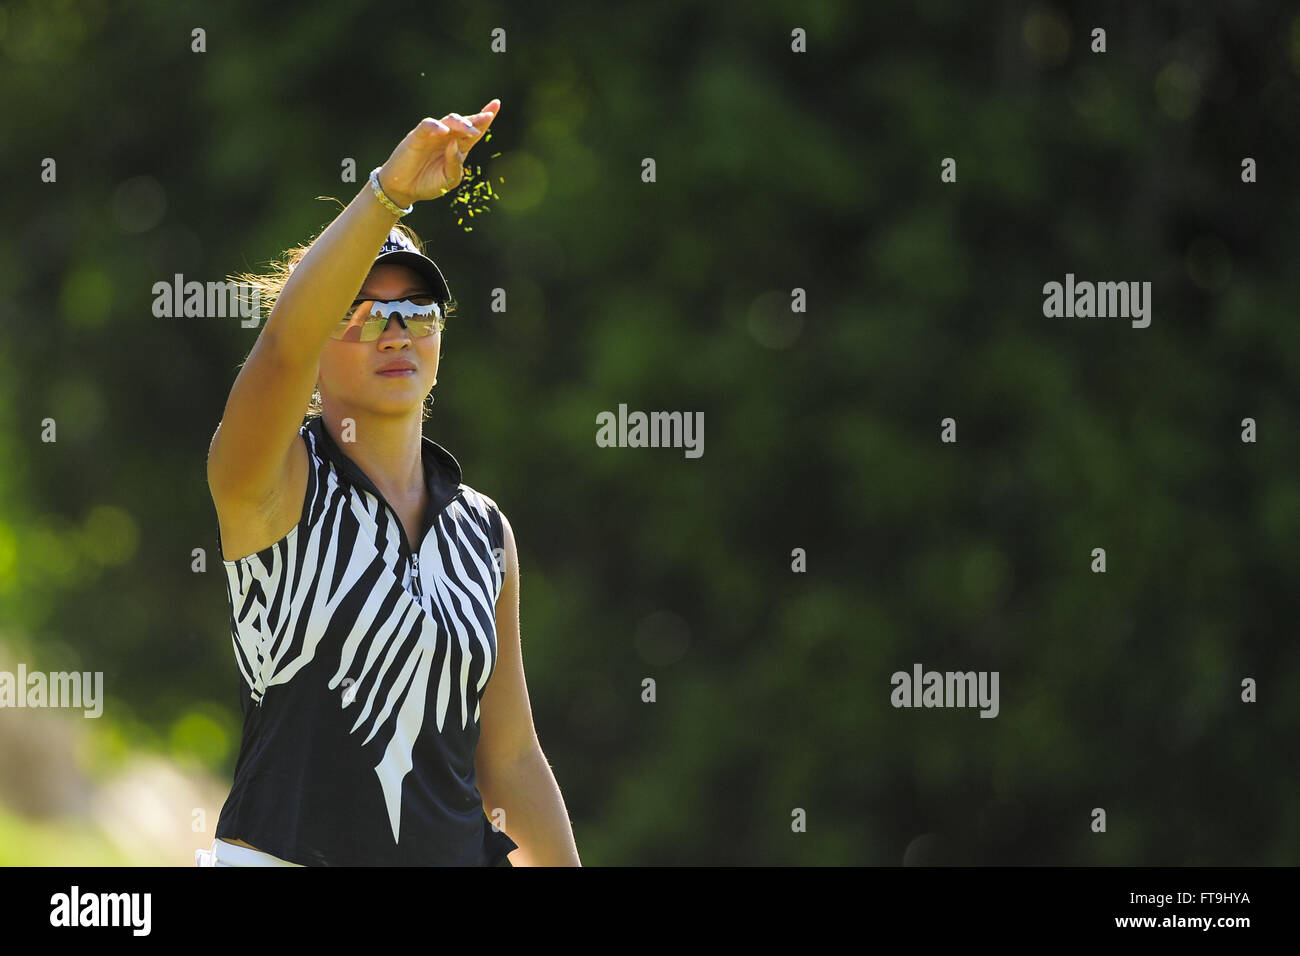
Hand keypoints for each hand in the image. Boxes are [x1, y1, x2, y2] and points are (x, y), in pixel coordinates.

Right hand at [377, 100, 500, 206]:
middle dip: (476, 118)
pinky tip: (444, 132)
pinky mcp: (417, 136)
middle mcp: (447, 138)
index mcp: (458, 148)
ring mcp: (432, 136)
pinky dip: (436, 126)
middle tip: (487, 117)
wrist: (404, 190)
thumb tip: (455, 144)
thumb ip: (456, 164)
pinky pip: (427, 125)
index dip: (485, 118)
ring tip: (469, 129)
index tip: (496, 104)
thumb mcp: (449, 180)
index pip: (474, 130)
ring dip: (460, 123)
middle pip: (463, 122)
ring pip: (448, 120)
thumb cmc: (428, 184)